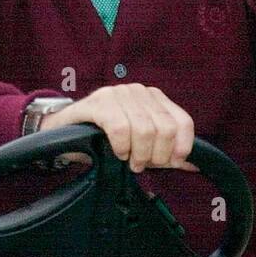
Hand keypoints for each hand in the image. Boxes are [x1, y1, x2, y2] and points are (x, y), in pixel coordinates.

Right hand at [42, 84, 196, 174]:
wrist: (62, 131)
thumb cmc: (102, 137)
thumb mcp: (139, 144)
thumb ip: (165, 152)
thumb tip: (193, 165)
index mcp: (153, 98)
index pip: (182, 121)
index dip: (182, 146)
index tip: (173, 162)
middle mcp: (138, 91)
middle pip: (164, 129)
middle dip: (156, 154)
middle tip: (142, 164)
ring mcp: (117, 94)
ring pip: (144, 129)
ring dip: (138, 153)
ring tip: (129, 160)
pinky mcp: (98, 103)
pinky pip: (119, 128)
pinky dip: (121, 146)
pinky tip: (117, 152)